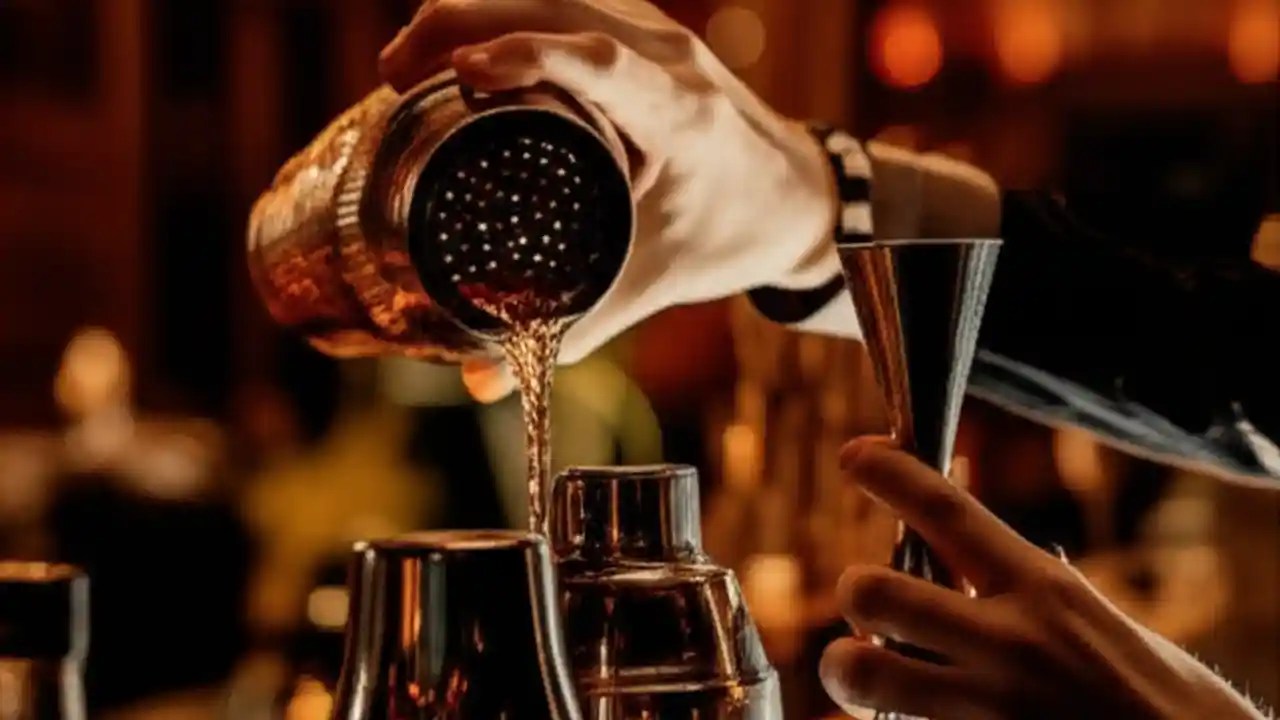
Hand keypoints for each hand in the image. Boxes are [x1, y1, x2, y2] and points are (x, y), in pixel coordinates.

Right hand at [379, 0, 838, 391]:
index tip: (457, 72)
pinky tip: (458, 41)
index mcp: (683, 115)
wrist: (797, 194)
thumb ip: (572, 328)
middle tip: (394, 74)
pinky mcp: (642, 29)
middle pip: (557, 4)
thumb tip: (482, 383)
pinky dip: (504, 9)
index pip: (602, 63)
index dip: (528, 55)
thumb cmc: (733, 232)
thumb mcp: (655, 282)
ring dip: (476, 8)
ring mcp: (658, 33)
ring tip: (409, 60)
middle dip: (463, 21)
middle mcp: (671, 59)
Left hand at [823, 437, 1268, 719]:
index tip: (854, 453)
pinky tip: (914, 716)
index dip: (892, 474)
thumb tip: (945, 539)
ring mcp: (991, 707)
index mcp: (1042, 589)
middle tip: (863, 603)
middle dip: (853, 591)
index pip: (949, 511)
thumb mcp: (1082, 615)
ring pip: (863, 672)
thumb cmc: (1143, 689)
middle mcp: (1010, 643)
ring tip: (857, 669)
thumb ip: (1011, 582)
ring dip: (844, 667)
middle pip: (876, 591)